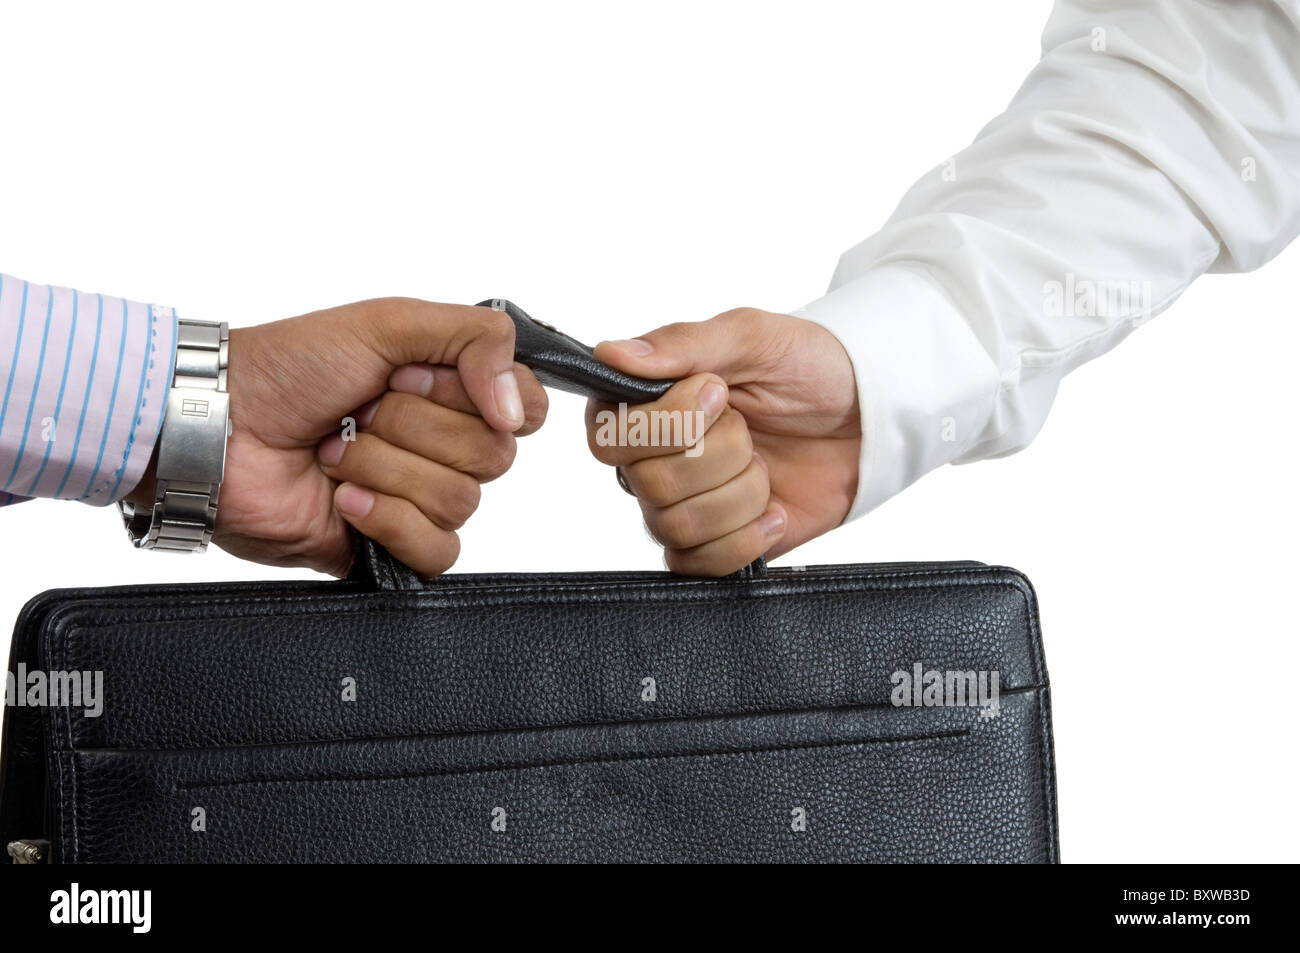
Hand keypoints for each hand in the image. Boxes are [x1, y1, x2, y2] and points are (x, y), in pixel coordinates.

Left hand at [130, 298, 546, 577]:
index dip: (480, 397)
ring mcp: (417, 497)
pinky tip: (343, 500)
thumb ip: (478, 339)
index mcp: (449, 391)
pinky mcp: (391, 545)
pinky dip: (388, 521)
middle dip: (415, 429)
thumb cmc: (288, 368)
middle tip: (361, 411)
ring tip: (335, 454)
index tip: (411, 378)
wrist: (217, 428)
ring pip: (462, 502)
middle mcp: (441, 445)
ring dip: (386, 471)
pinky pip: (439, 551)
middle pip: (493, 456)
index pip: (524, 408)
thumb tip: (518, 408)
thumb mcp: (389, 321)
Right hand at [586, 307, 858, 574]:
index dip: (668, 423)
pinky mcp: (714, 543)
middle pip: (647, 483)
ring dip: (739, 495)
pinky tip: (773, 511)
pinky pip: (697, 565)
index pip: (609, 435)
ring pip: (676, 526)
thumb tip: (612, 353)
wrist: (867, 421)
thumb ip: (683, 344)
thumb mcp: (753, 337)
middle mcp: (653, 458)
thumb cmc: (809, 369)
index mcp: (647, 403)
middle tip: (750, 430)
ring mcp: (682, 504)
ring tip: (764, 469)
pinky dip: (745, 539)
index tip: (718, 393)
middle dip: (721, 454)